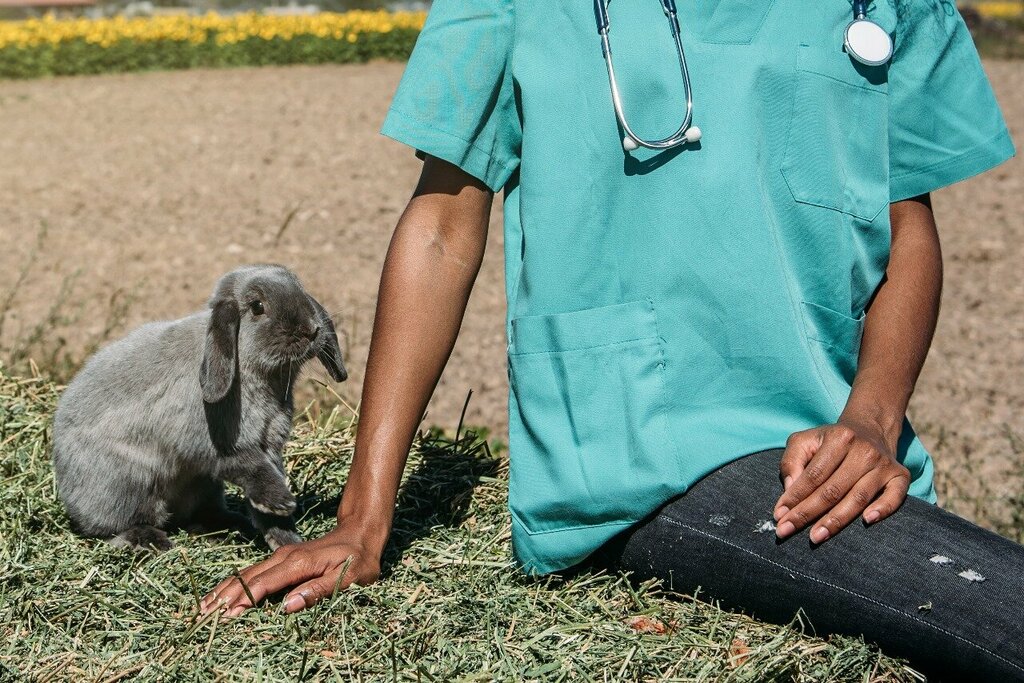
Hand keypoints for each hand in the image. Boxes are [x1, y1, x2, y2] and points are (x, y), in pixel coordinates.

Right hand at [200, 524, 381, 615]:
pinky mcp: (283, 560)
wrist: (361, 533)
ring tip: (204, 607)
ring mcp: (282, 557)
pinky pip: (254, 573)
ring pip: (247, 574)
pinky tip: (225, 594)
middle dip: (225, 596)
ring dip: (225, 590)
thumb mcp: (349, 578)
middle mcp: (284, 558)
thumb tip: (287, 606)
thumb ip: (318, 590)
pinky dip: (236, 584)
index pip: (264, 583)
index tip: (226, 616)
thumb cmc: (359, 558)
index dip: (244, 600)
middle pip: (247, 577)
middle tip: (203, 616)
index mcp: (298, 563)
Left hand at [773, 420, 909, 543]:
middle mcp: (864, 451)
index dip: (794, 497)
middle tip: (787, 531)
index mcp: (839, 438)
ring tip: (816, 537)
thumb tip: (790, 489)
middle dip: (807, 513)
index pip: (813, 475)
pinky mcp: (901, 476)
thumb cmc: (831, 441)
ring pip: (858, 497)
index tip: (779, 516)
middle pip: (833, 490)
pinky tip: (867, 521)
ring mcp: (884, 464)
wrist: (870, 430)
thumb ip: (792, 461)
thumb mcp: (805, 441)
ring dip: (836, 521)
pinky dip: (883, 509)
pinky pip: (895, 496)